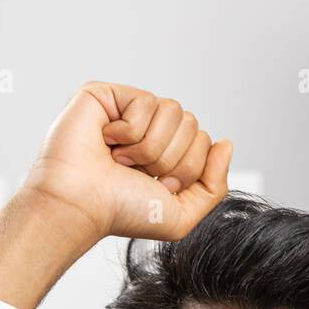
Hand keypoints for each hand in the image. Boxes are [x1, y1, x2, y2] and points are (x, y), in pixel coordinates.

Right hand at [20, 81, 232, 243]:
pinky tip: (107, 141)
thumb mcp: (182, 215)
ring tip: (122, 159)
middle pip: (193, 126)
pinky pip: (146, 101)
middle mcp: (151, 129)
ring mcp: (129, 110)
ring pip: (174, 111)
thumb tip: (226, 143)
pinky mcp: (108, 94)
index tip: (155, 186)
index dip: (186, 170)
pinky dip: (129, 131)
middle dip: (170, 159)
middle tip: (138, 173)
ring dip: (150, 146)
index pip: (204, 143)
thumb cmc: (123, 212)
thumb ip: (214, 186)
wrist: (82, 205)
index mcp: (169, 153)